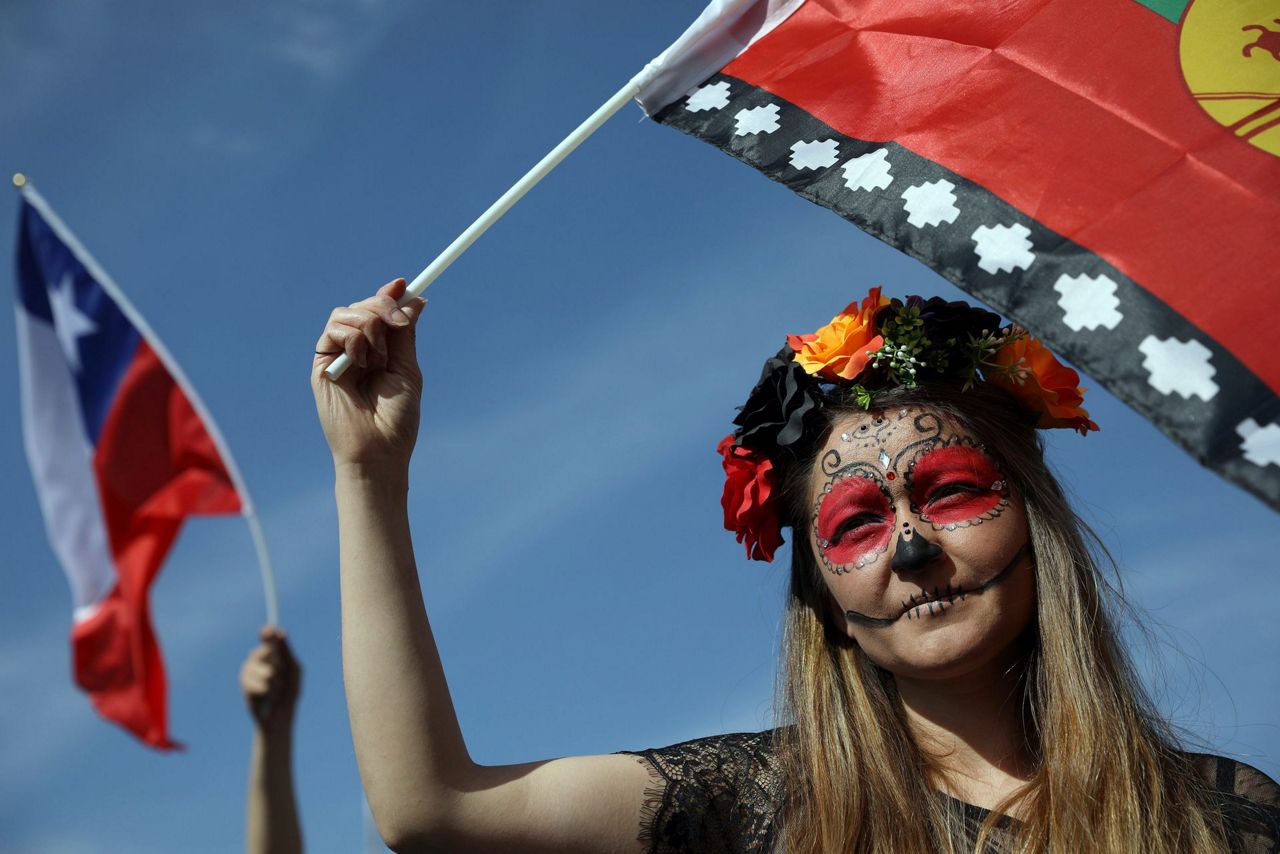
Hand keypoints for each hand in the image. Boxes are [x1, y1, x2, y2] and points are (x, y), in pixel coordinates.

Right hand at [240, 626, 301, 730]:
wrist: (280, 715)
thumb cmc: (289, 691)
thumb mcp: (294, 670)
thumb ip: (288, 652)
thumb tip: (281, 632)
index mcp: (272, 654)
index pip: (268, 639)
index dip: (268, 633)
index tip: (270, 629)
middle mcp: (259, 660)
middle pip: (264, 651)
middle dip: (276, 663)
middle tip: (280, 672)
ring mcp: (250, 671)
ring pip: (264, 670)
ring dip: (275, 682)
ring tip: (277, 690)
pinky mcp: (244, 684)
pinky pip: (257, 683)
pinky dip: (266, 691)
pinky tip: (267, 697)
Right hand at [311, 278, 426, 471]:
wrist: (379, 450)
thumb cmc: (397, 418)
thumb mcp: (407, 368)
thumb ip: (404, 334)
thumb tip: (414, 299)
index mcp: (379, 351)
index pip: (379, 312)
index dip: (389, 295)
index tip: (404, 284)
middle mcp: (357, 350)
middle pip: (362, 306)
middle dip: (383, 307)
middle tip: (398, 324)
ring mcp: (337, 356)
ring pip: (346, 313)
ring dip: (369, 328)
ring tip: (378, 360)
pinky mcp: (322, 365)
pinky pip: (333, 331)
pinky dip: (353, 339)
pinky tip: (362, 363)